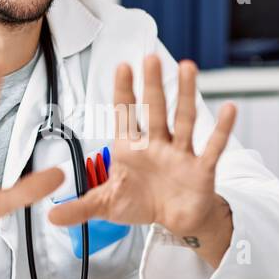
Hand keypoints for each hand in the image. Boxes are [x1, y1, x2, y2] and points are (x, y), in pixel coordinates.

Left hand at [47, 55, 235, 266]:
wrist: (176, 220)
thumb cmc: (143, 203)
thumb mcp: (108, 205)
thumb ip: (81, 207)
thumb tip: (49, 216)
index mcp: (131, 148)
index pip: (126, 114)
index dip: (123, 91)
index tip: (122, 66)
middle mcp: (156, 144)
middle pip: (154, 110)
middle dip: (152, 86)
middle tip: (150, 58)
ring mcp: (180, 153)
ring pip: (183, 120)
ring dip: (185, 94)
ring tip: (187, 67)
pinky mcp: (201, 169)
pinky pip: (212, 147)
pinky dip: (221, 130)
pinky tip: (229, 109)